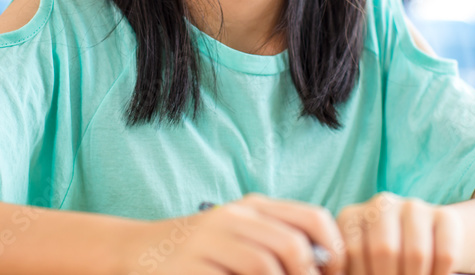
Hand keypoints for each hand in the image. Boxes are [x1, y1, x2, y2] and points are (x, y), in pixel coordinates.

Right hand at [122, 192, 345, 274]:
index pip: (313, 218)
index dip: (334, 249)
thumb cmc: (202, 251)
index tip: (334, 273)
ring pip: (265, 265)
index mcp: (254, 207)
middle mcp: (234, 217)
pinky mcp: (190, 266)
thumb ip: (278, 239)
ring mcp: (210, 240)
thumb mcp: (242, 234)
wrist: (140, 250)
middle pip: (292, 245)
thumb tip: (325, 264)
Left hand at [335, 193, 462, 274]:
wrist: (425, 243)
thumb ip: (348, 268)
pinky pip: (445, 254)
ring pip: (416, 253)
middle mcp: (381, 204)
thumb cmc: (379, 262)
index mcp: (353, 216)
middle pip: (385, 251)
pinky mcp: (445, 216)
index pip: (353, 252)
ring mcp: (414, 207)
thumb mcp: (359, 262)